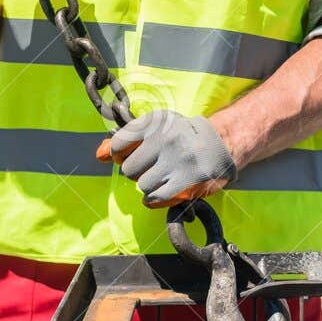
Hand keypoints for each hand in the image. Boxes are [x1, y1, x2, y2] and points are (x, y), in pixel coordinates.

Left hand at [97, 109, 237, 206]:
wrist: (222, 142)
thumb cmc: (181, 136)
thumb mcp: (155, 129)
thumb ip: (126, 140)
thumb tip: (99, 156)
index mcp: (156, 121)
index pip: (119, 144)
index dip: (120, 155)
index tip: (129, 155)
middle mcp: (166, 138)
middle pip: (129, 170)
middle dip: (136, 173)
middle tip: (152, 168)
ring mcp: (178, 159)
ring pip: (142, 185)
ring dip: (149, 186)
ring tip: (162, 178)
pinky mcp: (189, 179)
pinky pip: (156, 197)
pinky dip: (155, 198)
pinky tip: (163, 190)